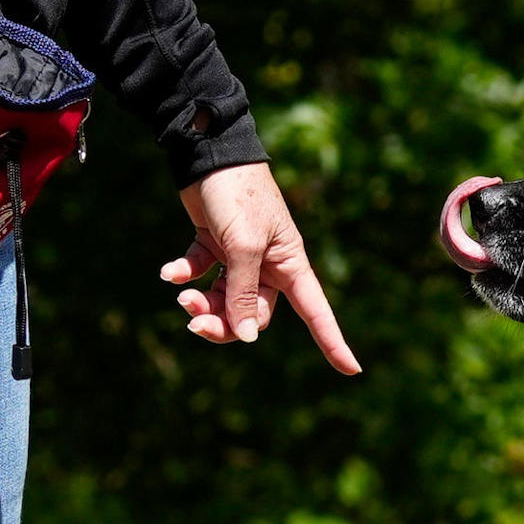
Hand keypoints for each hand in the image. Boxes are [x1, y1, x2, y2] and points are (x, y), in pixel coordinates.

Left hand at [161, 162, 358, 372]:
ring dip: (201, 301)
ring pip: (223, 299)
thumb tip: (247, 338)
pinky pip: (201, 272)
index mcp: (289, 264)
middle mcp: (268, 265)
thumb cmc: (236, 195)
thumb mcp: (243, 246)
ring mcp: (239, 255)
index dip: (333, 341)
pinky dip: (185, 273)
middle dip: (224, 323)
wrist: (208, 153)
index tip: (352, 371)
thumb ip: (244, 294)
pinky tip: (172, 272)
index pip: (316, 311)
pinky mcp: (214, 243)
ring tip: (181, 293)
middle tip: (193, 323)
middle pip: (253, 315)